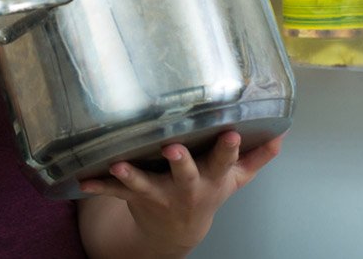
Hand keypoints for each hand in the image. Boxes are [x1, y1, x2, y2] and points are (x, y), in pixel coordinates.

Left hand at [79, 132, 283, 255]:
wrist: (176, 232)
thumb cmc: (205, 194)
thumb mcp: (233, 180)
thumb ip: (255, 157)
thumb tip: (281, 133)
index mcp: (210, 179)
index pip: (223, 161)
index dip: (228, 148)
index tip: (230, 131)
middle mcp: (185, 188)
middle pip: (186, 173)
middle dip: (180, 161)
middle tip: (172, 147)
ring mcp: (158, 194)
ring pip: (144, 184)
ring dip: (131, 174)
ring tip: (117, 163)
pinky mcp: (134, 197)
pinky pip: (113, 191)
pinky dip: (98, 184)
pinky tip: (82, 177)